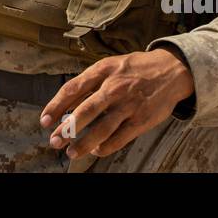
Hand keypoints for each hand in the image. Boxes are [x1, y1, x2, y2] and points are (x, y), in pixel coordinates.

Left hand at [39, 48, 193, 158]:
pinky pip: (121, 137)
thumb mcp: (111, 65)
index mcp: (103, 70)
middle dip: (67, 128)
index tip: (45, 120)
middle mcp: (115, 87)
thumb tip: (67, 103)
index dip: (56, 106)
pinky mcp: (142, 119)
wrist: (172, 70)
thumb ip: (91, 82)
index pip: (73, 89)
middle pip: (86, 110)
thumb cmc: (136, 69)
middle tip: (54, 140)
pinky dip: (106, 147)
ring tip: (71, 152)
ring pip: (102, 128)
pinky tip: (97, 150)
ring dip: (84, 143)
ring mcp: (129, 105)